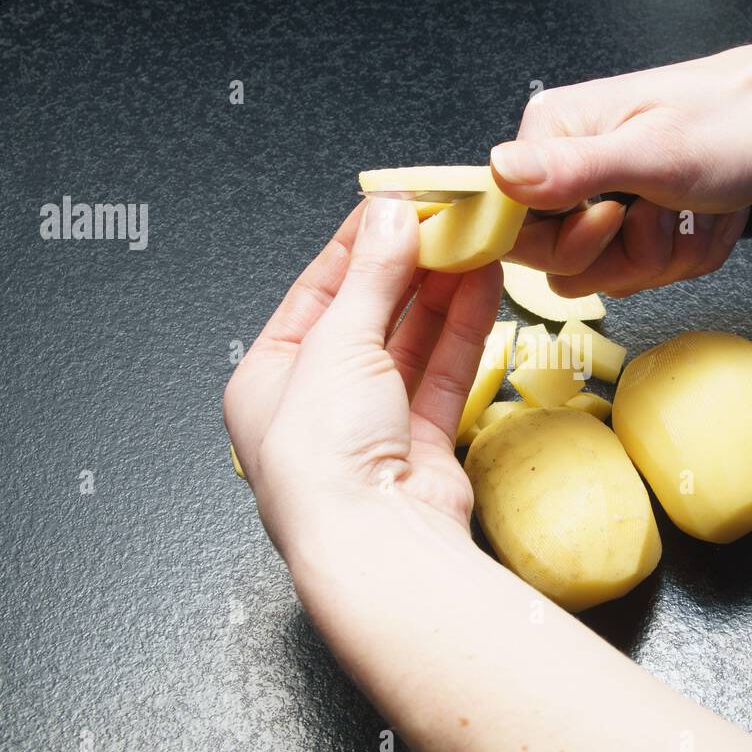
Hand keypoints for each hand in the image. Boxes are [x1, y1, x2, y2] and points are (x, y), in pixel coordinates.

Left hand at [222, 198, 501, 561]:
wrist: (375, 545)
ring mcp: (370, 427)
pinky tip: (483, 290)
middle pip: (367, 317)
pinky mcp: (419, 446)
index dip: (357, 246)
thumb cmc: (325, 460)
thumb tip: (389, 216)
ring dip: (442, 295)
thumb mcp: (338, 344)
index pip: (316, 292)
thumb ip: (371, 277)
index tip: (395, 206)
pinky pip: (442, 376)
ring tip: (473, 245)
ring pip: (410, 345)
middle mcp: (316, 404)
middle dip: (407, 268)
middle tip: (444, 222)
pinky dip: (463, 333)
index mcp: (268, 379)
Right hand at [491, 42, 751, 296]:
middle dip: (634, 252)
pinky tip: (704, 214)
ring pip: (611, 273)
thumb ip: (572, 168)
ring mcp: (600, 198)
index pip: (515, 230)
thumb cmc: (730, 120)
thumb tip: (496, 173)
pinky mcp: (632, 221)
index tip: (619, 217)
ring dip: (669, 253)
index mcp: (552, 137)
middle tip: (670, 208)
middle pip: (565, 264)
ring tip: (696, 205)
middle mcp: (565, 168)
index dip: (572, 244)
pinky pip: (645, 270)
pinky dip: (685, 252)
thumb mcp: (654, 152)